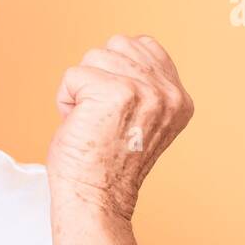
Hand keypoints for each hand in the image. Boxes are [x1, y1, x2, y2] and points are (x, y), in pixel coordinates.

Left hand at [49, 34, 193, 221]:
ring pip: (94, 56)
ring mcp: (145, 91)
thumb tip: (120, 47)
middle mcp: (168, 93)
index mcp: (180, 98)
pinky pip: (73, 75)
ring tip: (91, 122)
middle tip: (100, 118)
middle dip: (97, 78)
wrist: (96, 198)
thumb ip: (143, 84)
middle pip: (116, 45)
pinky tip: (79, 125)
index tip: (115, 110)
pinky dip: (65, 100)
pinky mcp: (115, 92)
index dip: (116, 71)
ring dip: (80, 89)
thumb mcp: (140, 117)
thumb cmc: (105, 163)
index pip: (144, 45)